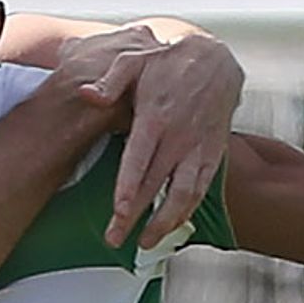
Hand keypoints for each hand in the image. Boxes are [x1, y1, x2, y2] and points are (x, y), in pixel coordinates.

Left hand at [80, 31, 242, 248]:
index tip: (119, 212)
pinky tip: (172, 226)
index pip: (139, 158)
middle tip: (114, 240)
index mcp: (155, 116)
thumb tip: (87, 94)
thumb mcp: (135, 59)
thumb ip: (110, 80)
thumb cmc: (166, 62)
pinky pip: (201, 189)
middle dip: (135, 217)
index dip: (129, 187)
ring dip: (165, 222)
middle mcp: (178, 137)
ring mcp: (197, 148)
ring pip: (183, 194)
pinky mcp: (212, 154)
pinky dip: (187, 211)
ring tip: (146, 243)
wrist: (216, 59)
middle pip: (155, 185)